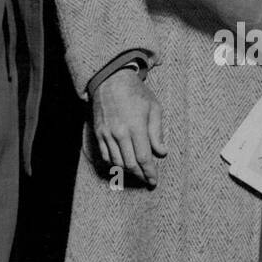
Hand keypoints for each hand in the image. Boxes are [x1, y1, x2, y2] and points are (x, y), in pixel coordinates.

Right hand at [92, 68, 166, 186]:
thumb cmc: (136, 92)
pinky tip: (122, 166)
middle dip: (140, 175)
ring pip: (117, 163)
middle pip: (130, 164)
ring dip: (128, 172)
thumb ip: (157, 132)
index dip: (150, 172)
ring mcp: (107, 134)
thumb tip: (162, 152)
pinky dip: (114, 165)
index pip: (143, 158)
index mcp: (136, 126)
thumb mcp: (154, 108)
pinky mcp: (98, 133)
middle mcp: (120, 133)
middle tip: (148, 180)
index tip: (154, 181)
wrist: (111, 80)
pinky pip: (105, 156)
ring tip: (137, 174)